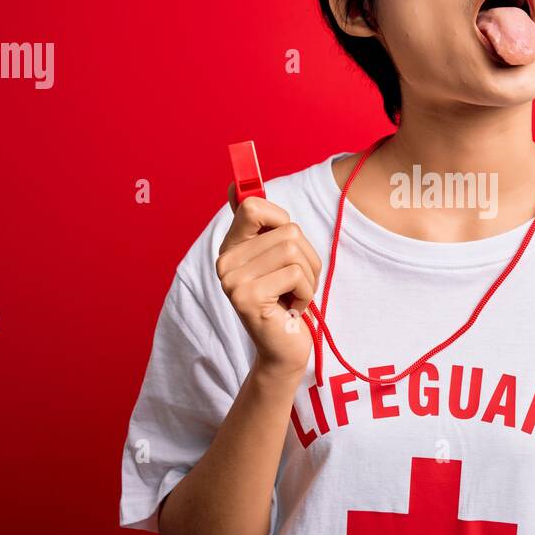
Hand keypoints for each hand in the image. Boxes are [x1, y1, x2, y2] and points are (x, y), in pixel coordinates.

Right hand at [218, 181, 323, 379]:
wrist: (284, 349)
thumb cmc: (286, 300)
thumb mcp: (276, 258)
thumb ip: (260, 224)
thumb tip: (235, 186)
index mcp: (231, 247)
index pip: (254, 206)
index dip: (282, 220)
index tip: (287, 245)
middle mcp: (225, 261)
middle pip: (288, 231)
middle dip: (307, 258)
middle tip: (296, 284)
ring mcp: (232, 279)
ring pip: (294, 251)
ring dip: (309, 276)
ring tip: (295, 295)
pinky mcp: (246, 297)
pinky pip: (296, 275)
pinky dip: (306, 293)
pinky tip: (292, 308)